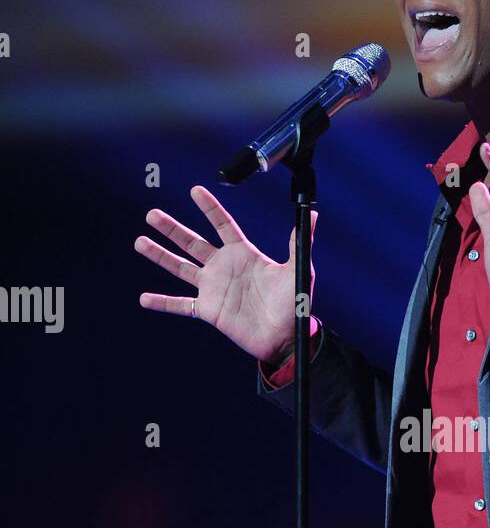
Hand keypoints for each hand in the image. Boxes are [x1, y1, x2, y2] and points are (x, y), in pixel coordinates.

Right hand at [135, 186, 316, 363]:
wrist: (285, 336)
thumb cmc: (292, 303)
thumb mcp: (296, 270)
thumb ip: (298, 242)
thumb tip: (311, 214)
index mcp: (242, 254)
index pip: (222, 225)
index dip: (209, 208)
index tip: (195, 190)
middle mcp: (223, 267)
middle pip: (192, 242)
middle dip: (172, 228)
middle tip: (152, 214)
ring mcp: (213, 288)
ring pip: (180, 267)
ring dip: (160, 255)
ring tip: (140, 241)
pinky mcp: (208, 309)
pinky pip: (181, 305)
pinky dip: (162, 302)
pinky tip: (144, 298)